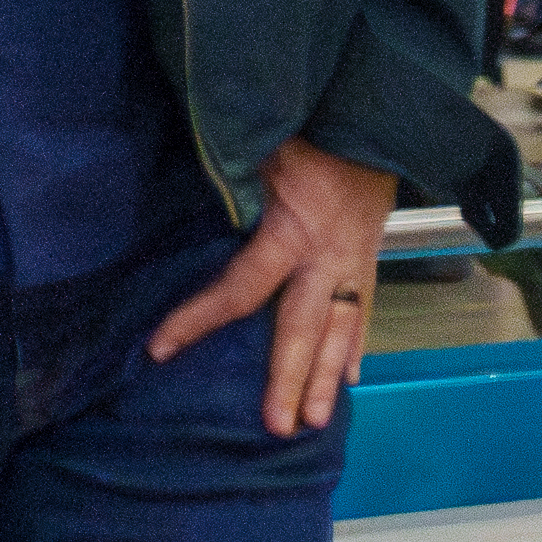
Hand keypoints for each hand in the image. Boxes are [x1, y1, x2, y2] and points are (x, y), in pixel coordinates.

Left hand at [150, 142, 400, 438]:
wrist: (381, 116)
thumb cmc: (315, 131)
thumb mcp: (264, 149)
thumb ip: (231, 179)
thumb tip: (185, 205)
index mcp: (295, 232)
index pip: (241, 287)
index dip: (199, 318)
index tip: (160, 350)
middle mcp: (328, 257)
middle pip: (305, 327)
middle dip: (290, 378)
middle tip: (278, 425)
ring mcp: (355, 260)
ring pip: (342, 328)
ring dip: (327, 375)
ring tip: (315, 420)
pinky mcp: (369, 256)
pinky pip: (365, 307)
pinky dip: (357, 343)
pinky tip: (351, 375)